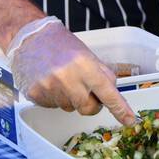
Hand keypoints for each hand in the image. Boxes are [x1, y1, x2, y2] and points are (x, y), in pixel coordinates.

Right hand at [7, 19, 135, 124]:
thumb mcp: (87, 54)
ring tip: (61, 78)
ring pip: (70, 108)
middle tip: (84, 88)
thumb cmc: (59, 43)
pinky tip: (50, 81)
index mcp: (84, 65)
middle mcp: (67, 78)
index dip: (120, 108)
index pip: (107, 92)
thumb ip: (102, 74)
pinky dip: (55, 98)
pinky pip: (53, 106)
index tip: (129, 120)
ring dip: (70, 98)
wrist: (28, 37)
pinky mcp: (36, 95)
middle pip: (88, 108)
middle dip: (91, 103)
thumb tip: (112, 94)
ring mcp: (50, 88)